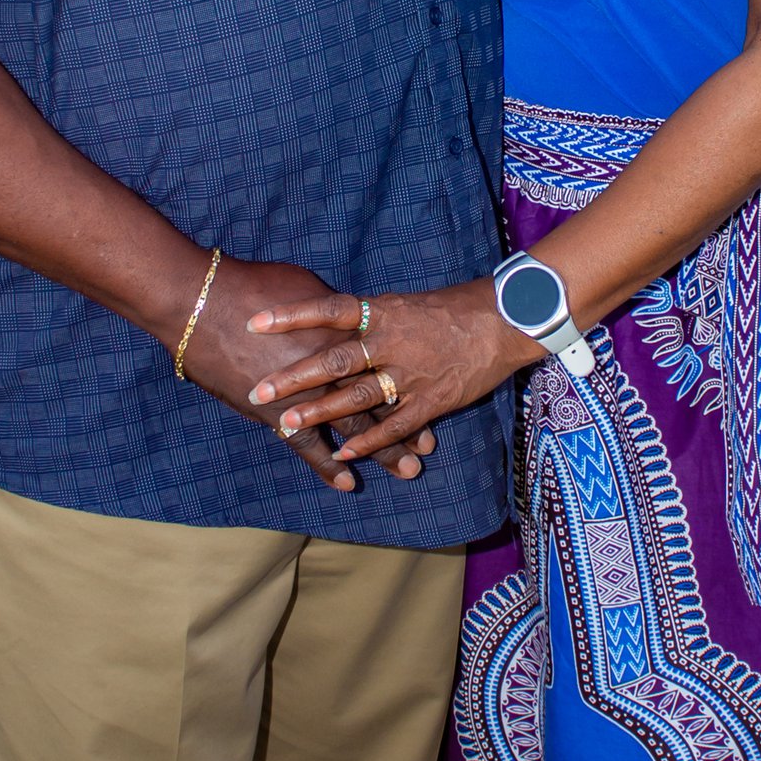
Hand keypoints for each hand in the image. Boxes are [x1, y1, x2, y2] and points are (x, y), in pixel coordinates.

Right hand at [181, 256, 438, 489]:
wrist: (203, 304)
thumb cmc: (252, 286)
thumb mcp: (305, 289)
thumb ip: (331, 311)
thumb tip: (347, 318)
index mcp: (344, 332)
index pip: (387, 364)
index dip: (411, 384)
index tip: (434, 397)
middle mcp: (335, 366)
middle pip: (381, 399)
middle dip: (408, 425)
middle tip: (429, 447)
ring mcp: (309, 393)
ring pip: (356, 427)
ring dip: (383, 450)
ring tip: (410, 469)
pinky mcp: (278, 414)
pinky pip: (310, 447)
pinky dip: (329, 466)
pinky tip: (349, 483)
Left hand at [246, 280, 536, 464]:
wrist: (505, 322)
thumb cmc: (451, 310)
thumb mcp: (403, 305)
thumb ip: (369, 320)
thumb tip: (329, 323)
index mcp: (384, 312)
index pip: (330, 310)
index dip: (292, 315)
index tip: (256, 322)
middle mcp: (392, 342)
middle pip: (335, 360)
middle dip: (295, 377)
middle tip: (259, 391)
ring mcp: (410, 373)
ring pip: (358, 396)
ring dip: (321, 413)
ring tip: (288, 426)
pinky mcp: (431, 400)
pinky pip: (394, 424)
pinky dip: (368, 441)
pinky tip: (342, 455)